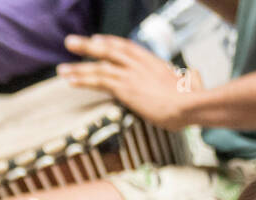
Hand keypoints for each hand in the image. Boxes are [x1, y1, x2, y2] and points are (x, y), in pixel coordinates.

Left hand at [59, 34, 202, 131]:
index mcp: (153, 62)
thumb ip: (190, 79)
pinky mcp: (124, 87)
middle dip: (88, 46)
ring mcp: (130, 74)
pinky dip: (82, 79)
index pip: (127, 47)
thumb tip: (194, 78)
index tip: (98, 40)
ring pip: (99, 66)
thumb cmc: (194, 100)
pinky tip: (69, 80)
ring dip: (78, 67)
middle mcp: (139, 64)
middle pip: (109, 50)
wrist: (189, 104)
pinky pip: (98, 81)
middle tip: (71, 43)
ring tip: (61, 68)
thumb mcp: (192, 85)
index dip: (111, 43)